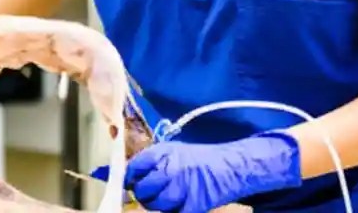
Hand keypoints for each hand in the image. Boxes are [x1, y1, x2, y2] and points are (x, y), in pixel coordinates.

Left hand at [91, 131, 301, 212]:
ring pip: (156, 205)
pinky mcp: (193, 206)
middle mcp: (170, 169)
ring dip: (157, 205)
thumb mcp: (173, 151)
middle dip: (143, 194)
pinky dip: (173, 210)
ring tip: (167, 198)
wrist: (231, 166)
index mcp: (163, 154)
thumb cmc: (199, 159)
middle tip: (149, 193)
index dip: (130, 178)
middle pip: (143, 190)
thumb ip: (151, 162)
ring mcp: (182, 188)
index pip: (134, 169)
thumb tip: (126, 176)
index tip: (128, 183)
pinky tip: (177, 204)